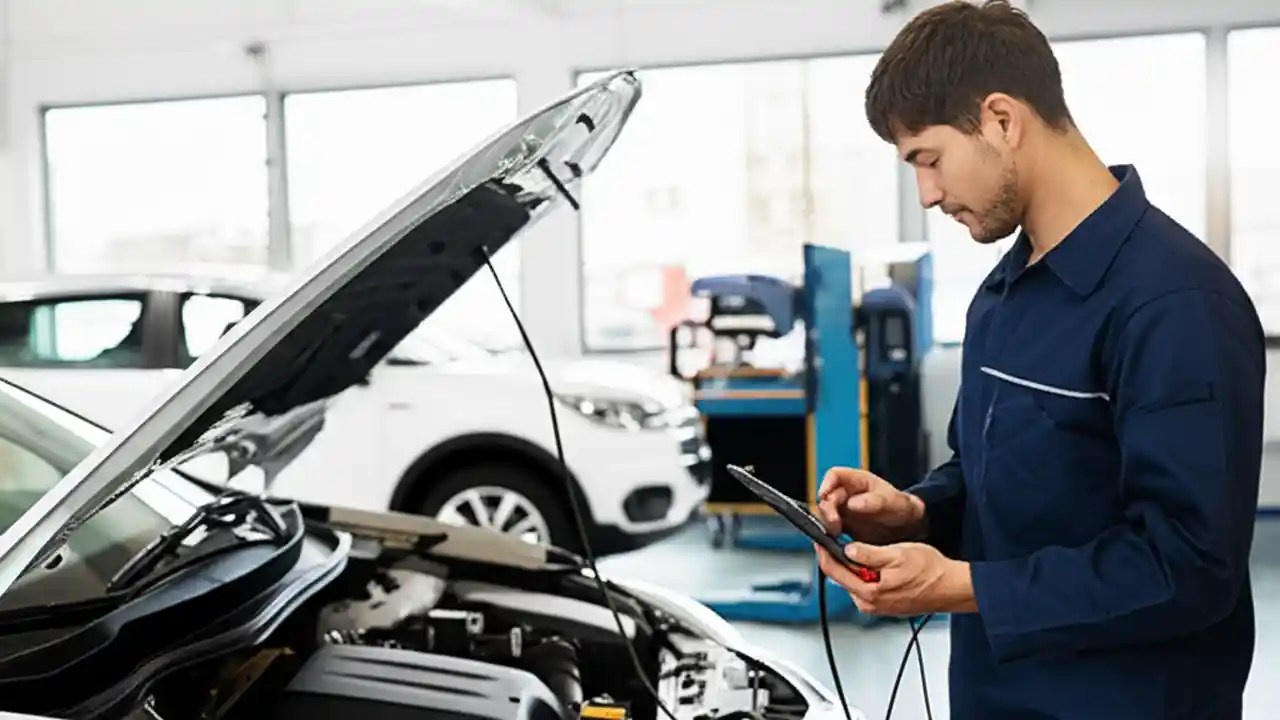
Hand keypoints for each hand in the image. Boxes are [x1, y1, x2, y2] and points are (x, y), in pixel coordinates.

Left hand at [815, 541, 976, 616]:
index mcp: (869, 591)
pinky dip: (864, 573)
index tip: (819, 540)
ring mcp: (876, 605)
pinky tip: (872, 562)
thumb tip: (847, 549)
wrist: (951, 588)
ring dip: (851, 565)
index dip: (824, 553)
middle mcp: (869, 603)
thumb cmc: (930, 571)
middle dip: (836, 558)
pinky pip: (866, 586)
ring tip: (855, 548)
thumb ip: (868, 553)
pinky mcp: (884, 604)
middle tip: (833, 539)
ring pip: (854, 581)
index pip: (834, 572)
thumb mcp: (897, 554)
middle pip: (841, 577)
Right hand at [816, 467, 924, 544]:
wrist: (907, 525)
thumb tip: (851, 503)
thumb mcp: (892, 502)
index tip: (824, 496)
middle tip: (834, 523)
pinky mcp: (843, 525)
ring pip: (825, 513)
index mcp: (858, 480)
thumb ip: (874, 501)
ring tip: (836, 534)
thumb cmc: (900, 507)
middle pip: (827, 497)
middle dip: (827, 510)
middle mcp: (846, 493)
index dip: (826, 484)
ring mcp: (843, 509)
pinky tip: (836, 540)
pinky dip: (830, 533)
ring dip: (827, 523)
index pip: (835, 475)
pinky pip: (830, 527)